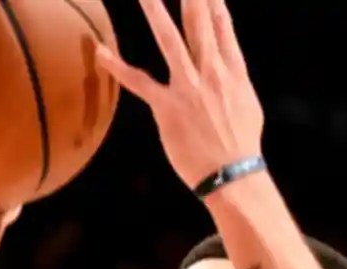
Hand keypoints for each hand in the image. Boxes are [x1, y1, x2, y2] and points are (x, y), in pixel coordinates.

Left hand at [96, 0, 262, 189]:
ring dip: (156, 13)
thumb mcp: (246, 103)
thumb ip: (233, 79)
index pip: (221, 26)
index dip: (211, 2)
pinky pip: (138, 82)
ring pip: (170, 41)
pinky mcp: (168, 107)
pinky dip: (117, 66)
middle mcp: (212, 72)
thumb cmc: (241, 143)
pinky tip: (100, 52)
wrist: (232, 174)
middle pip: (199, 23)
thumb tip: (225, 66)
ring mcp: (189, 88)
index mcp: (232, 71)